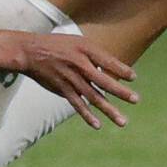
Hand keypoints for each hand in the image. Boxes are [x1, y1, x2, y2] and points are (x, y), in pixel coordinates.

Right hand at [18, 34, 137, 128]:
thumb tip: (112, 70)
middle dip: (121, 92)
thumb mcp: (78, 42)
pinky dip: (87, 115)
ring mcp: (71, 79)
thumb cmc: (57, 45)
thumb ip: (95, 55)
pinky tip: (98, 125)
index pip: (107, 60)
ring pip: (93, 97)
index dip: (121, 69)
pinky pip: (77, 105)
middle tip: (136, 100)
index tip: (134, 78)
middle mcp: (79, 64)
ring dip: (109, 110)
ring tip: (123, 122)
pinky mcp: (63, 89)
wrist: (30, 52)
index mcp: (85, 49)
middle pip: (104, 81)